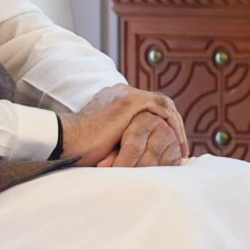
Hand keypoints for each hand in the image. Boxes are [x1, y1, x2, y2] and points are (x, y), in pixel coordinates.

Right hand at [57, 87, 190, 167]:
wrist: (67, 141)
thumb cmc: (82, 149)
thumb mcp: (108, 142)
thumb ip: (123, 139)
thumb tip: (139, 156)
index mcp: (114, 99)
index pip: (146, 108)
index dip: (161, 124)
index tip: (169, 144)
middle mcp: (121, 92)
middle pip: (158, 103)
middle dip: (172, 124)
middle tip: (181, 146)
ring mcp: (126, 94)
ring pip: (163, 104)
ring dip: (175, 126)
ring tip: (182, 147)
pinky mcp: (130, 101)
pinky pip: (161, 109)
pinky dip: (171, 125)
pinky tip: (176, 142)